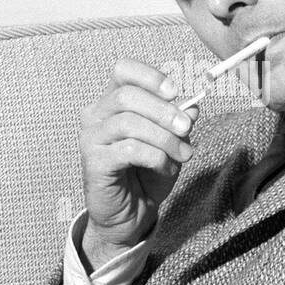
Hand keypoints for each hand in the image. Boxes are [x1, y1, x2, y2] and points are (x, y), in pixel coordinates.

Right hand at [78, 58, 198, 265]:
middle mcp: (96, 115)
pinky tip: (166, 168)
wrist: (131, 214)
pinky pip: (128, 150)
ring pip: (129, 123)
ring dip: (164, 138)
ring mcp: (91, 138)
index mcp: (113, 101)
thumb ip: (179, 122)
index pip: (123, 70)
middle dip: (164, 110)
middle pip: (127, 95)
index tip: (176, 92)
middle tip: (187, 128)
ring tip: (183, 155)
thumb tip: (193, 105)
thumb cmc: (147, 174)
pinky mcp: (94, 163)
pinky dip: (155, 157)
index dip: (150, 76)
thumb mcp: (171, 143)